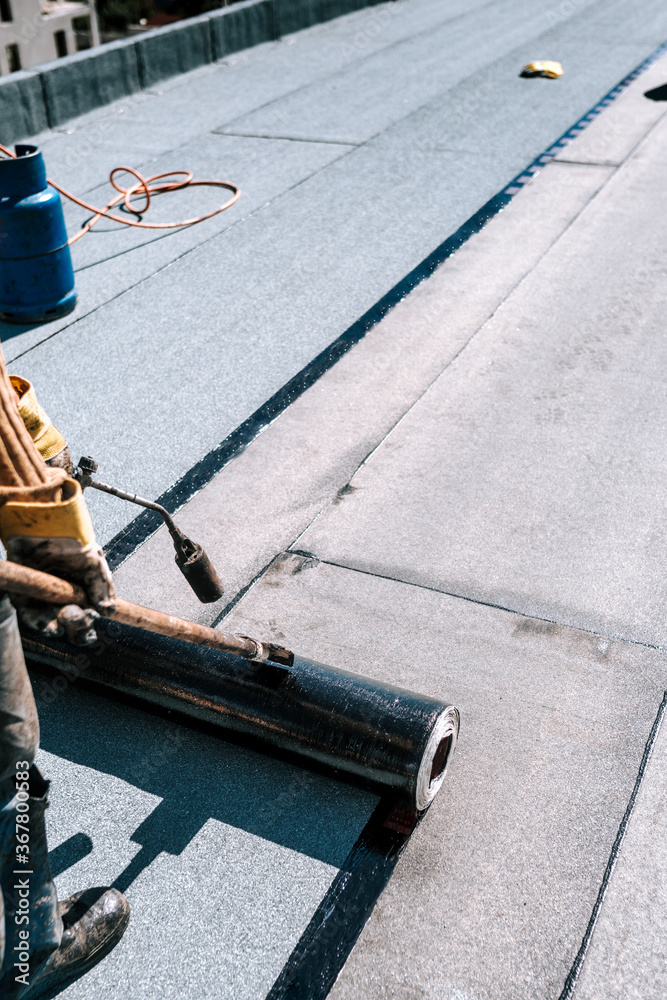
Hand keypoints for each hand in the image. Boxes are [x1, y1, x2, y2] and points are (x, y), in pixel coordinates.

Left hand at [0, 479, 114, 645]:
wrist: (43, 530)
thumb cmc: (69, 542)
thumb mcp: (94, 562)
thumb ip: (102, 586)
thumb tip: (108, 610)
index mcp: (81, 588)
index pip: (90, 611)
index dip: (94, 618)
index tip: (100, 617)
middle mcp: (63, 595)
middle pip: (74, 622)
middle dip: (81, 624)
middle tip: (83, 615)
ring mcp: (44, 599)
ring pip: (55, 623)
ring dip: (64, 626)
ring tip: (68, 616)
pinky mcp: (25, 599)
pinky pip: (33, 619)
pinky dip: (43, 626)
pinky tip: (54, 627)